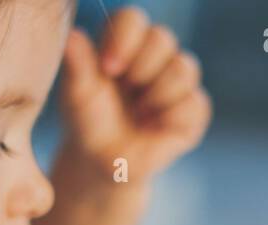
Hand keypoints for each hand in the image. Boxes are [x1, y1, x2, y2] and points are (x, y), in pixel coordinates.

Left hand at [58, 7, 212, 182]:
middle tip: (126, 91)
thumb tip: (73, 36)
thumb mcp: (78, 94)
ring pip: (184, 68)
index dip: (124, 38)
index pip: (133, 19)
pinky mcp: (193, 112)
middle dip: (141, 68)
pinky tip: (154, 128)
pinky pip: (195, 103)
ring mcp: (178, 83)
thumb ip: (77, 65)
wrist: (103, 162)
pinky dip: (171, 118)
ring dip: (156, 94)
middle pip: (163, 37)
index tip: (108, 69)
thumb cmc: (89, 122)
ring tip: (139, 113)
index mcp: (126, 44)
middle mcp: (156, 57)